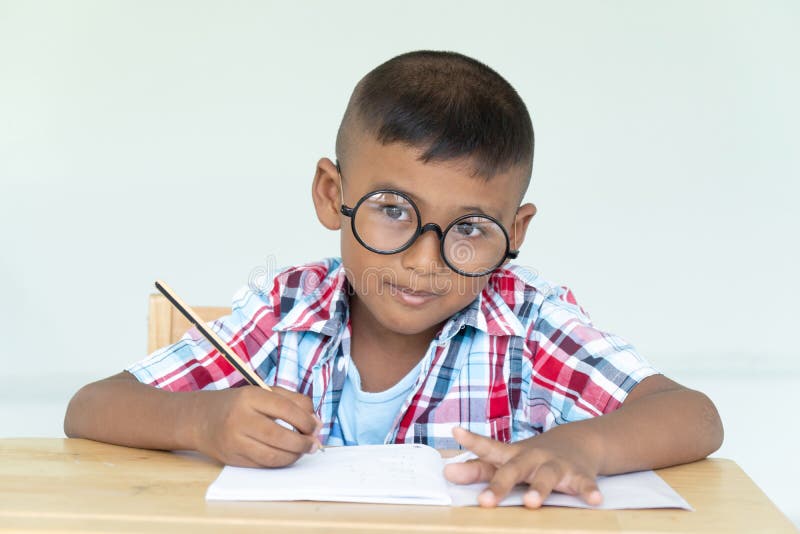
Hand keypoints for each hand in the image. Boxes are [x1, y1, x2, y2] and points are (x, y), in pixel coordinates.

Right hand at [190, 386, 321, 467]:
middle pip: (279, 436)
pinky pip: (262, 465)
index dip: (305, 420)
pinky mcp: (232, 459)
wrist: (201, 419)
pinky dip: (280, 462)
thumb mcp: (265, 392)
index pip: (285, 409)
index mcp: (250, 396)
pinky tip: (287, 455)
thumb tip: (316, 423)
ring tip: (303, 450)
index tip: (315, 426)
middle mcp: (240, 419)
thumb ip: (294, 402)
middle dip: (302, 442)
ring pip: (272, 455)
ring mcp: (234, 441)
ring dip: (293, 456)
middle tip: (314, 443)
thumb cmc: (240, 404)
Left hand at [443, 426, 603, 508]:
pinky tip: (594, 499)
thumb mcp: (505, 461)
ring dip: (539, 489)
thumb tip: (446, 473)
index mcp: (512, 455)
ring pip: (547, 477)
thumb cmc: (531, 458)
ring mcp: (556, 465)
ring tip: (531, 503)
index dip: (472, 441)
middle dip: (500, 485)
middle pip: (514, 469)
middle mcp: (532, 458)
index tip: (455, 431)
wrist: (577, 442)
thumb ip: (477, 469)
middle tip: (485, 501)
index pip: (488, 448)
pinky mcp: (579, 474)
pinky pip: (584, 484)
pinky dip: (589, 491)